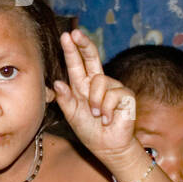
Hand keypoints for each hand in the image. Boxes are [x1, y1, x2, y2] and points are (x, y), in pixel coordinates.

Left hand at [52, 29, 136, 160]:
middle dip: (84, 44)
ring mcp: (113, 87)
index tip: (65, 36)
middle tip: (75, 34)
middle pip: (92, 57)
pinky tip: (108, 120)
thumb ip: (65, 99)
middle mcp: (98, 82)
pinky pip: (112, 95)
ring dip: (95, 102)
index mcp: (83, 85)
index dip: (72, 50)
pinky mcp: (126, 96)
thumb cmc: (90, 131)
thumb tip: (57, 82)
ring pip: (99, 82)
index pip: (77, 64)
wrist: (107, 147)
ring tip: (98, 116)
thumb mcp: (72, 115)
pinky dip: (107, 110)